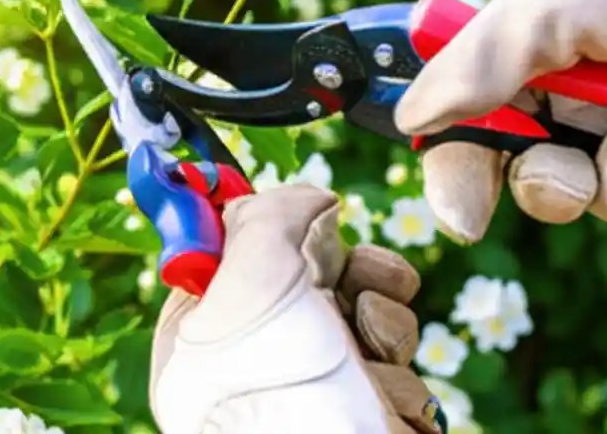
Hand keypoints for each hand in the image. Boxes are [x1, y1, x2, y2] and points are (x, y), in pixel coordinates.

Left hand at [148, 185, 444, 433]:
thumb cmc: (276, 397)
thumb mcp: (252, 281)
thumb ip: (268, 217)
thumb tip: (304, 195)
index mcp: (206, 324)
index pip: (245, 247)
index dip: (288, 228)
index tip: (320, 221)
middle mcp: (258, 355)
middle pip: (319, 274)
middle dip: (357, 275)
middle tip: (361, 288)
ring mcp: (314, 386)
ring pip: (369, 317)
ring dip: (385, 328)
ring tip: (370, 357)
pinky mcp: (364, 413)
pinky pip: (396, 368)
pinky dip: (400, 379)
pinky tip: (383, 401)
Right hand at [393, 0, 606, 243]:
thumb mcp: (552, 1)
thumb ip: (477, 62)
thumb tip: (411, 117)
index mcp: (532, 55)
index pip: (471, 124)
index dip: (458, 170)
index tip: (464, 212)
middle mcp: (584, 98)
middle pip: (534, 181)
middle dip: (551, 186)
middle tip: (572, 168)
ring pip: (606, 206)